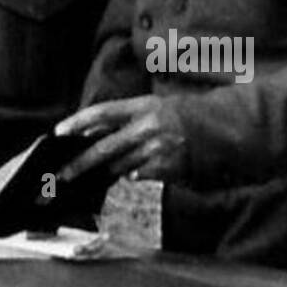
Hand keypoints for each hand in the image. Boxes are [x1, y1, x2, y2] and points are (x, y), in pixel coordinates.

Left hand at [55, 96, 186, 182]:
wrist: (229, 130)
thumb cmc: (190, 119)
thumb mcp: (158, 110)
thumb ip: (128, 123)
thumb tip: (94, 137)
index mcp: (145, 106)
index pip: (103, 112)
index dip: (78, 122)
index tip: (57, 133)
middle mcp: (150, 126)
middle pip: (104, 148)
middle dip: (78, 164)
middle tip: (60, 175)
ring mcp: (160, 149)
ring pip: (120, 167)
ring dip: (103, 175)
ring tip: (87, 181)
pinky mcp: (169, 169)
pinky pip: (140, 178)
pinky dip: (133, 178)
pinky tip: (135, 175)